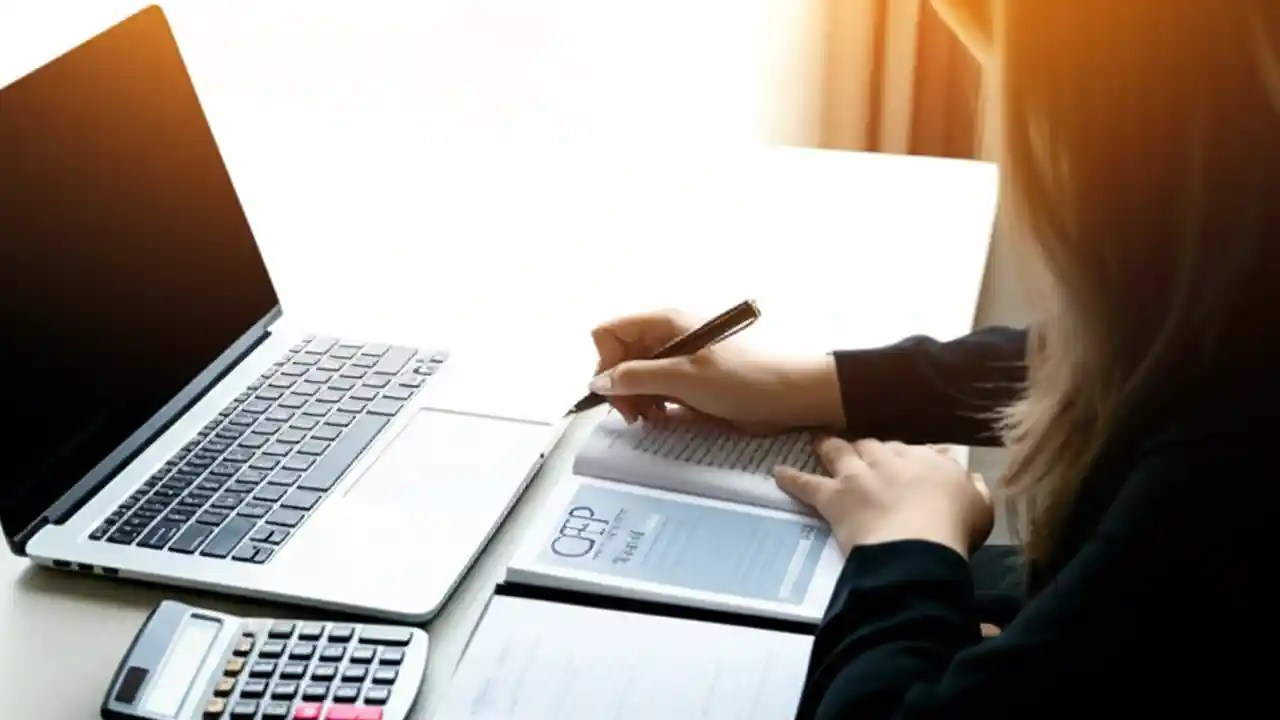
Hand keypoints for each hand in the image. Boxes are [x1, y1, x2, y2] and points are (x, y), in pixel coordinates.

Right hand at [587, 308, 844, 432]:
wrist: (791, 395)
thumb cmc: (742, 378)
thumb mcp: (683, 378)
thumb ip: (636, 378)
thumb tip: (598, 382)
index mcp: (664, 322)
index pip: (610, 333)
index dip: (605, 363)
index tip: (617, 393)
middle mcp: (667, 337)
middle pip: (620, 358)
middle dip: (620, 388)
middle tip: (634, 416)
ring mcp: (678, 360)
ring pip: (636, 378)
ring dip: (637, 401)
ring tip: (652, 419)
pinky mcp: (690, 382)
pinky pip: (657, 391)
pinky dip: (654, 406)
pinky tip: (665, 419)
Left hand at [772, 436, 993, 556]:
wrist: (917, 543)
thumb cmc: (954, 527)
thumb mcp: (980, 506)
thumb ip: (975, 489)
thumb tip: (971, 478)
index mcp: (927, 460)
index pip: (911, 449)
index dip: (903, 454)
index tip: (899, 457)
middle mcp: (890, 460)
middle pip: (872, 445)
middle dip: (864, 443)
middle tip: (856, 443)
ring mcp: (859, 475)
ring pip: (839, 452)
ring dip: (827, 444)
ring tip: (817, 438)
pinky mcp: (834, 497)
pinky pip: (806, 484)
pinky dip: (791, 478)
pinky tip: (777, 472)